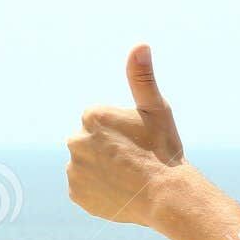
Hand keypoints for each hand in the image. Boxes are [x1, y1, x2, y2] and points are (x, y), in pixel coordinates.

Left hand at [66, 44, 185, 226]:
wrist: (166, 194)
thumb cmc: (163, 149)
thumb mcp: (156, 109)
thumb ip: (142, 77)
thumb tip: (140, 45)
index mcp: (92, 115)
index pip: (101, 124)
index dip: (122, 134)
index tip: (138, 143)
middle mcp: (75, 139)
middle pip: (91, 144)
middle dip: (108, 151)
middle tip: (134, 163)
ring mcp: (74, 169)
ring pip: (87, 166)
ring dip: (102, 170)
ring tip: (128, 178)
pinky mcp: (76, 193)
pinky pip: (85, 188)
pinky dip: (98, 190)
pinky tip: (119, 192)